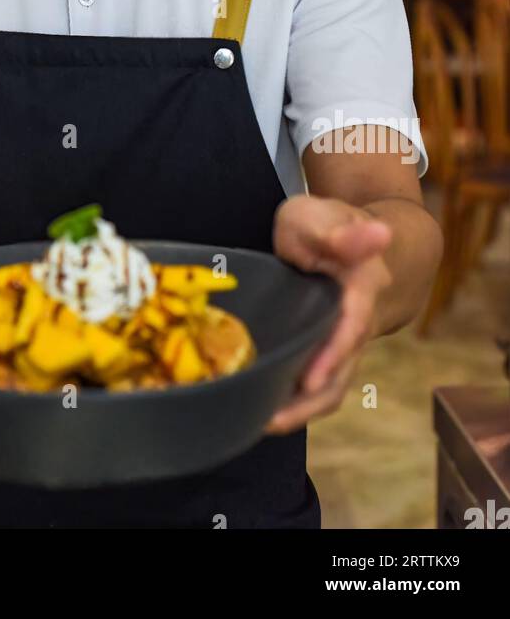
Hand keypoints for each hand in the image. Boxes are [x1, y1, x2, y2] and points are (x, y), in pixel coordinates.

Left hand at [265, 195, 391, 434]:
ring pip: (332, 385)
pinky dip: (296, 401)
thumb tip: (379, 233)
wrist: (345, 237)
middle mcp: (358, 322)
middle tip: (272, 420)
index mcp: (362, 286)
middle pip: (343, 370)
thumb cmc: (326, 225)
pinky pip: (318, 383)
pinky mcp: (329, 352)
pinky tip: (263, 410)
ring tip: (261, 424)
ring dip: (301, 410)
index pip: (352, 326)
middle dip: (310, 400)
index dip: (332, 354)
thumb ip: (340, 231)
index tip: (308, 380)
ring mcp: (345, 342)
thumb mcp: (322, 216)